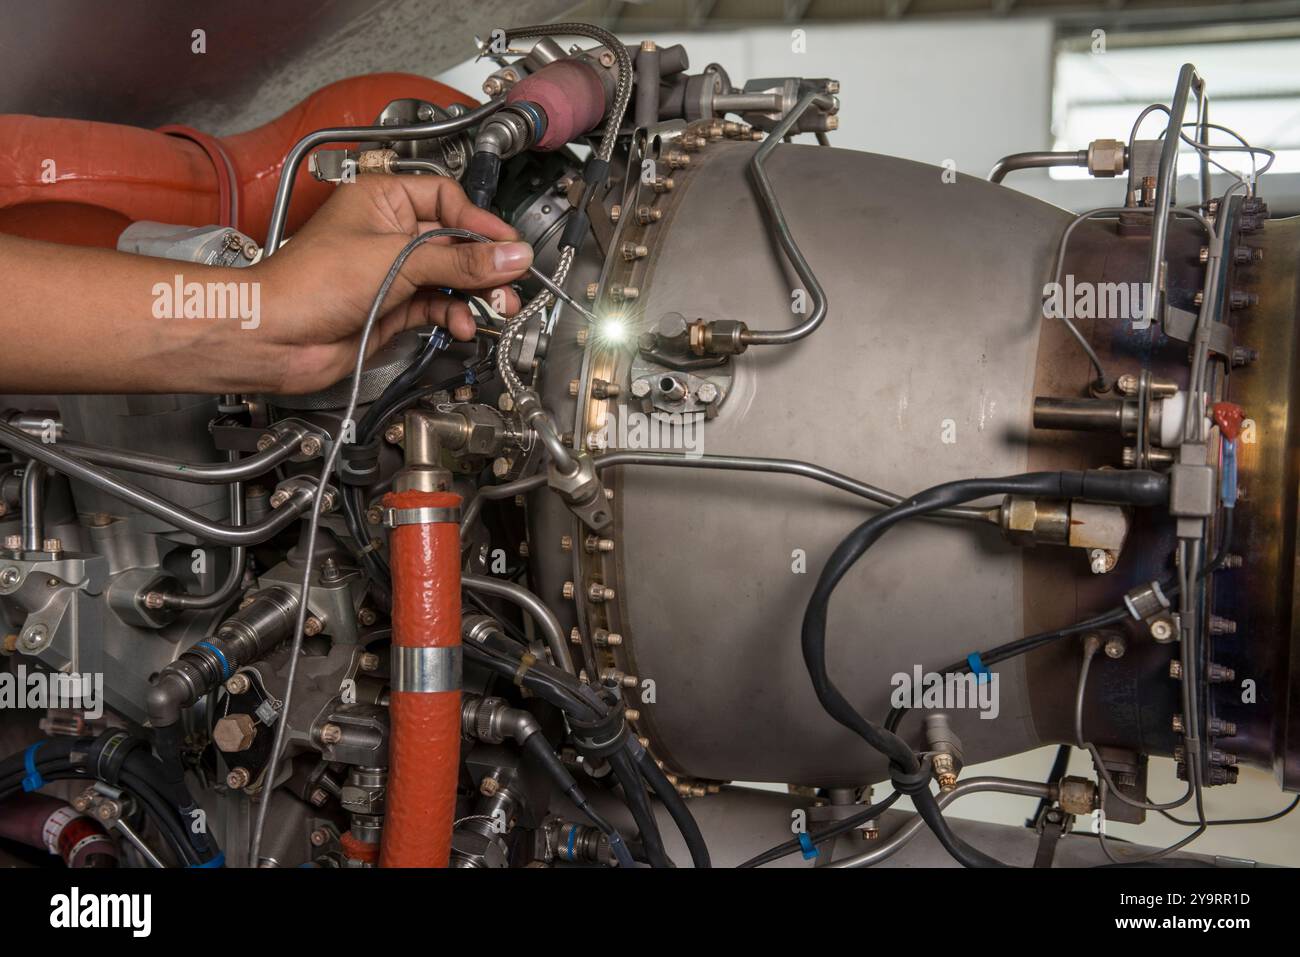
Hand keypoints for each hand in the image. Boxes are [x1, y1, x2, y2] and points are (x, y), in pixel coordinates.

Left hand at [256, 174, 533, 393]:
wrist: (275, 337)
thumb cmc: (308, 284)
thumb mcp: (397, 260)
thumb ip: (460, 260)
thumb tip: (509, 255)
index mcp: (381, 199)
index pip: (447, 199)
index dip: (480, 222)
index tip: (508, 246)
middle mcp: (388, 232)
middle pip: (454, 241)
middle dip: (484, 264)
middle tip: (509, 282)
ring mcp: (391, 272)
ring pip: (450, 277)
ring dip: (475, 293)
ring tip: (496, 306)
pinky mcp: (393, 307)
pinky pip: (437, 306)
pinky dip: (454, 315)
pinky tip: (463, 323)